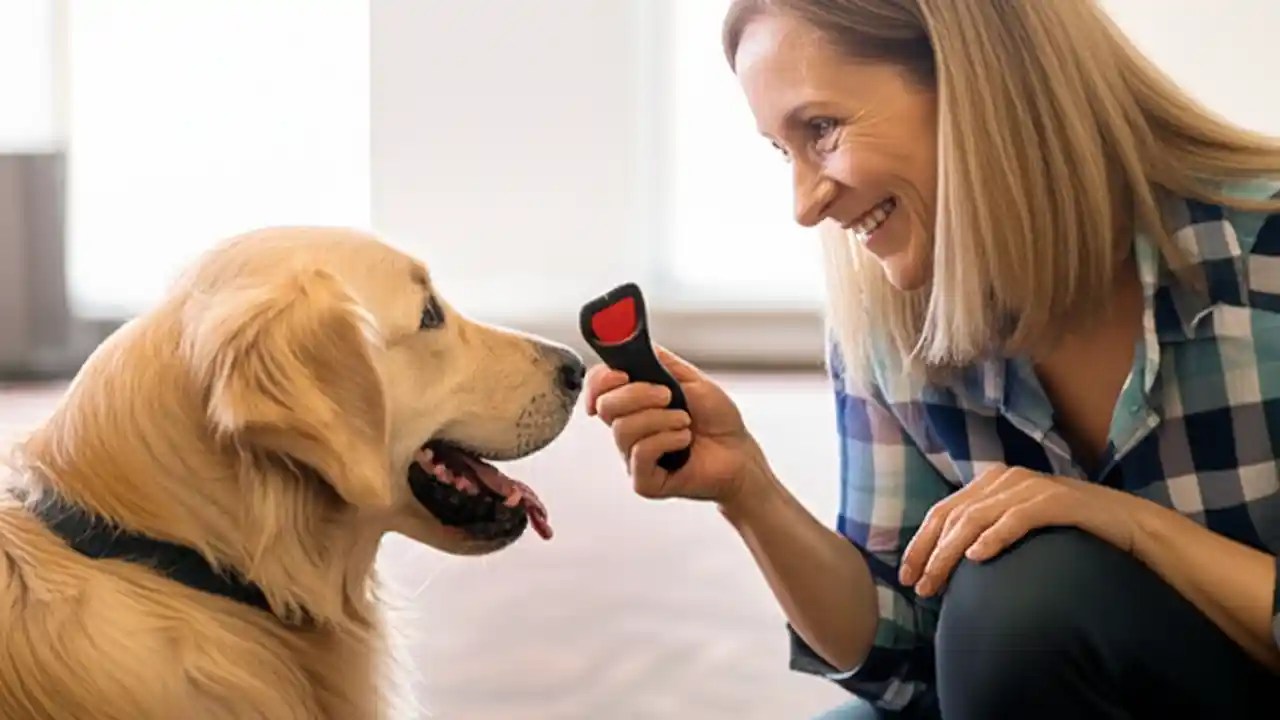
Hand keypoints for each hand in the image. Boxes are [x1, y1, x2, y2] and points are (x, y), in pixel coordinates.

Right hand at [584, 345, 767, 507]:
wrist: (740, 452)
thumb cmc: (718, 420)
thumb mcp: (689, 378)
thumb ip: (658, 360)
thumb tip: (631, 338)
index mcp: (634, 403)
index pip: (598, 389)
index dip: (600, 381)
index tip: (620, 375)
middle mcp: (629, 429)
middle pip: (607, 406)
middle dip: (638, 394)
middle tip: (668, 396)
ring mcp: (634, 457)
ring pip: (623, 429)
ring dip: (660, 419)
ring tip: (685, 421)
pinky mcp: (645, 481)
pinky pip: (640, 454)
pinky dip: (666, 440)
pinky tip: (684, 441)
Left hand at [899, 464, 1137, 596]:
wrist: (1127, 524)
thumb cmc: (1069, 531)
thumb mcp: (1019, 525)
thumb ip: (986, 531)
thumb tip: (946, 563)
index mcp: (992, 483)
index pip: (943, 511)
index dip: (921, 543)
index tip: (907, 576)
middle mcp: (1006, 479)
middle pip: (953, 516)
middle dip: (930, 553)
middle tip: (918, 587)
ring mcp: (1031, 487)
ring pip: (977, 518)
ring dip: (951, 552)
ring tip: (938, 580)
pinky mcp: (1057, 501)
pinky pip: (1017, 518)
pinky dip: (994, 537)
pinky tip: (978, 558)